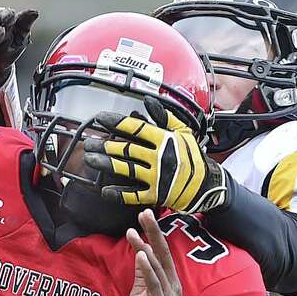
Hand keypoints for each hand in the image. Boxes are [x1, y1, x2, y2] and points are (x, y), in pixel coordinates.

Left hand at [83, 96, 227, 214]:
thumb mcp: (183, 132)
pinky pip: (134, 195)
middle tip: (89, 142)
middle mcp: (160, 157)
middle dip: (105, 145)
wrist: (207, 185)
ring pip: (127, 170)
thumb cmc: (193, 156)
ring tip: (90, 159)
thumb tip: (148, 101)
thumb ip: (165, 117)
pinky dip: (119, 193)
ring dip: (106, 165)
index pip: (136, 128)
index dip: (116, 122)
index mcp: (166, 140)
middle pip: (127, 149)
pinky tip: (104, 190)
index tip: (100, 118)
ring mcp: (157, 177)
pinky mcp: (156, 195)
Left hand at [126, 209, 182, 295]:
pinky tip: (141, 256)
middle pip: (163, 254)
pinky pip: (154, 286)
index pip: (160, 253)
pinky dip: (148, 270)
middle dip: (154, 232)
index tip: (145, 215)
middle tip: (145, 212)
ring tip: (136, 230)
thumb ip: (142, 277)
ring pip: (158, 267)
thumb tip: (139, 254)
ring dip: (146, 247)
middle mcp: (171, 286)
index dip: (154, 234)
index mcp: (167, 282)